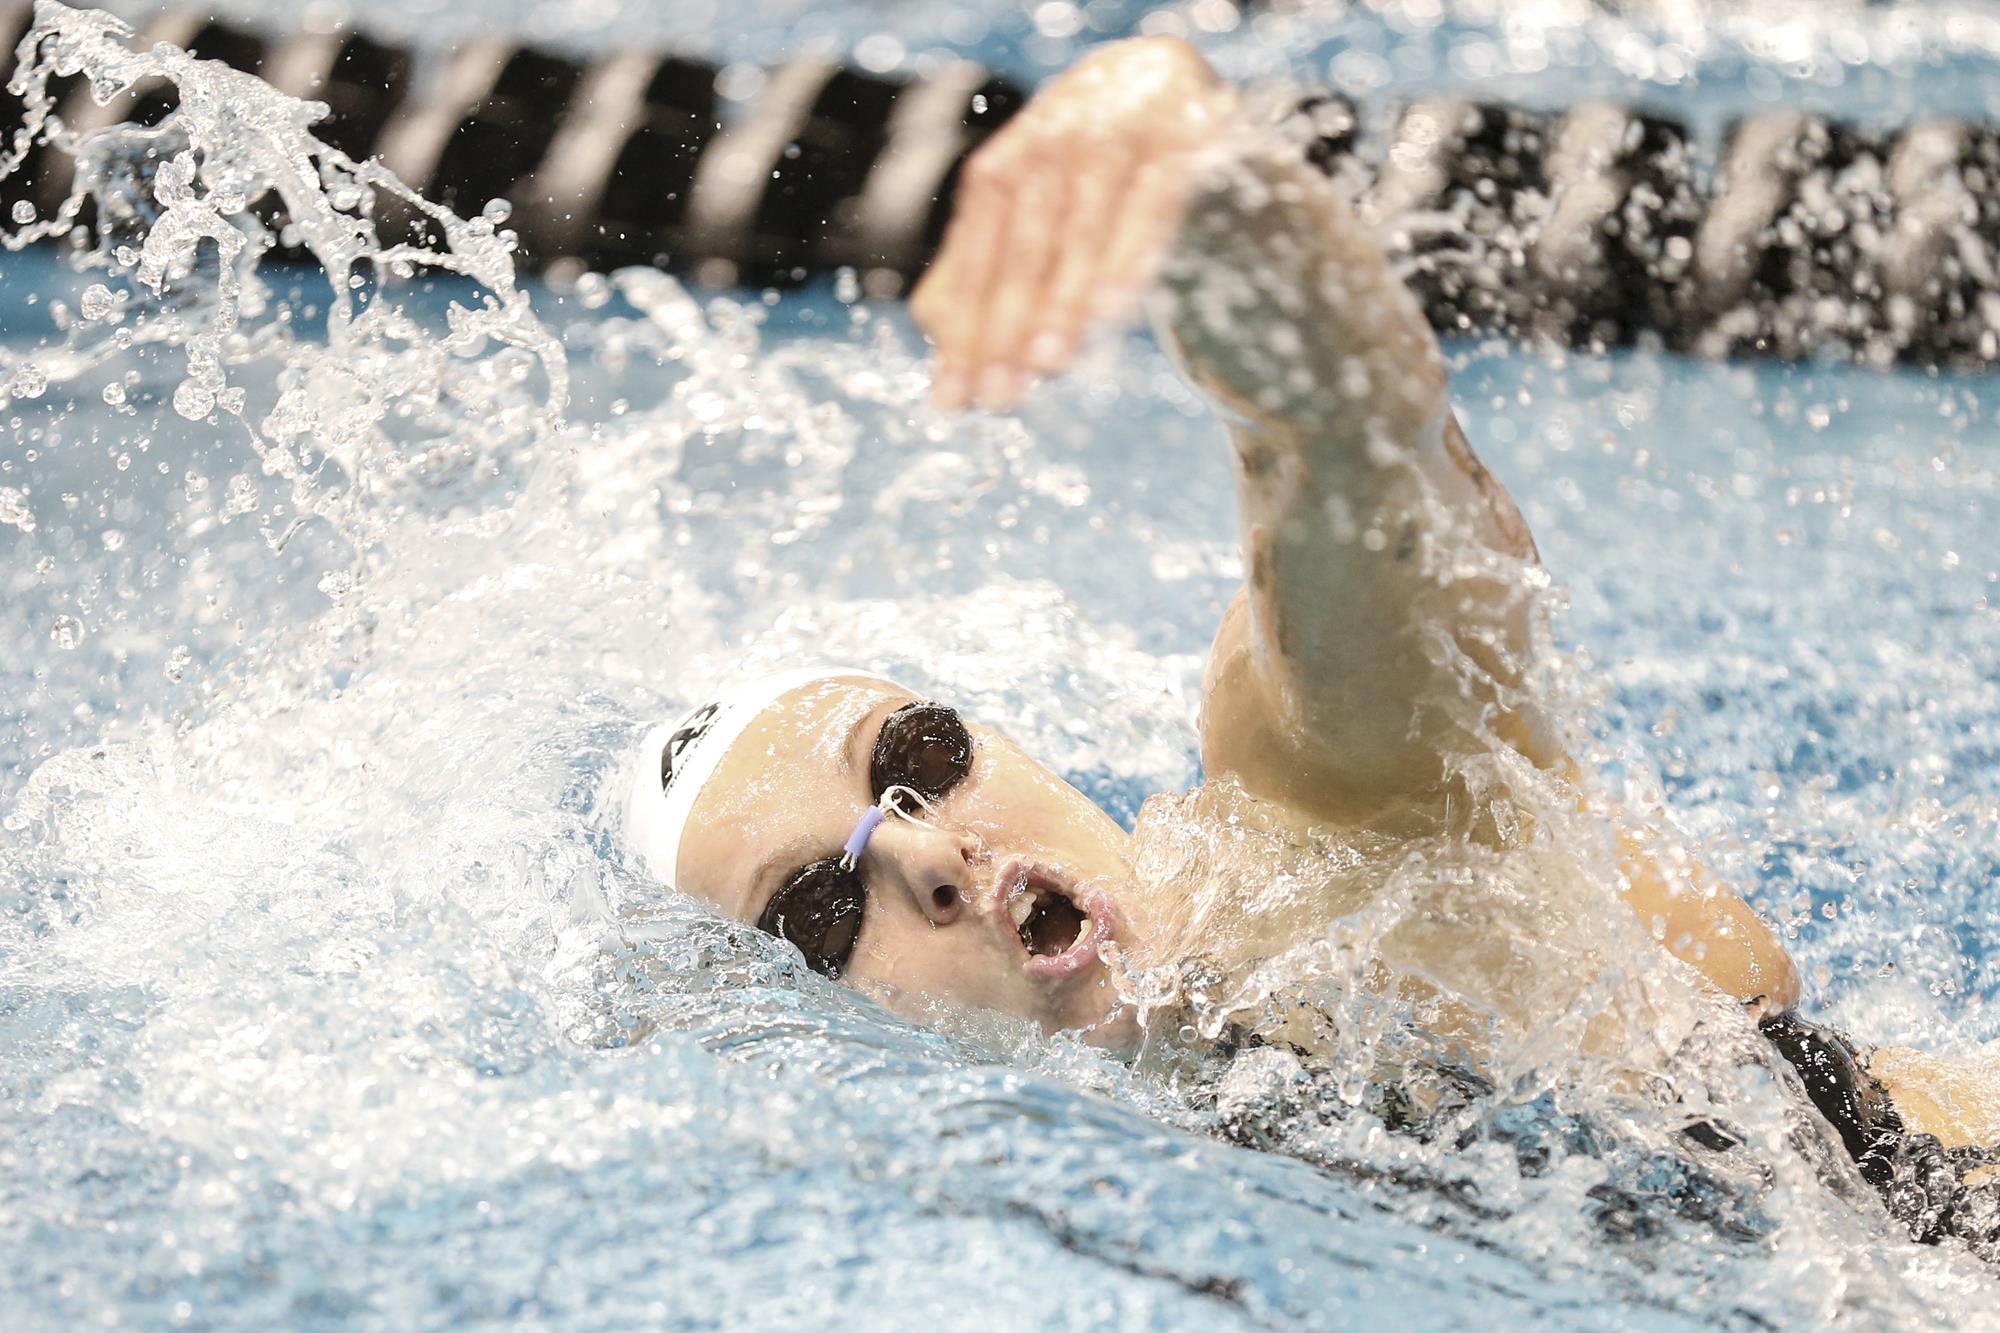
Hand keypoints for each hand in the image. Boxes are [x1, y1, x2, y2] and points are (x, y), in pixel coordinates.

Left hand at [910, 37, 1232, 411]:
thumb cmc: (1079, 161)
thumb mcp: (1023, 199)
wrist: (1158, 71)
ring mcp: (1114, 134)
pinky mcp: (1180, 132)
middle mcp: (1050, 146)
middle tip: (999, 397)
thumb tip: (934, 331)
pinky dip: (1133, 252)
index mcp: (1002, 170)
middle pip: (1023, 249)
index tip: (955, 399)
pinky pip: (1154, 199)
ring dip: (1063, 298)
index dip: (965, 330)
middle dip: (1007, 326)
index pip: (976, 258)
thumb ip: (982, 260)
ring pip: (1082, 228)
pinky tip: (1115, 307)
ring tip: (1046, 363)